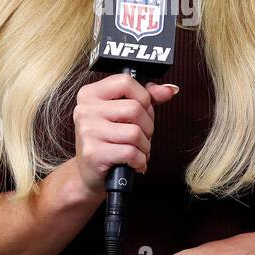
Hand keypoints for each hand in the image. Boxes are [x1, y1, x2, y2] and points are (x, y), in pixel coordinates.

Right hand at [72, 73, 178, 198]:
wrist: (89, 173)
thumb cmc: (109, 140)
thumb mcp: (124, 114)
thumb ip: (146, 98)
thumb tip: (169, 90)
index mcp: (90, 94)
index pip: (125, 82)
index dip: (143, 98)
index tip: (142, 111)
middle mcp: (84, 110)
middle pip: (134, 109)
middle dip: (147, 127)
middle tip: (141, 137)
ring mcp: (87, 132)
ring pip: (135, 132)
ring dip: (144, 146)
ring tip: (137, 151)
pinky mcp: (93, 153)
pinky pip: (131, 153)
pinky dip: (140, 161)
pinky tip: (133, 162)